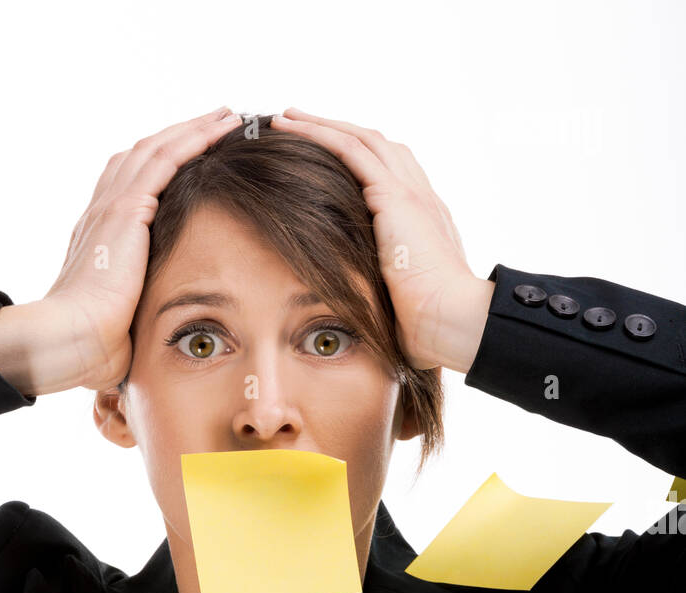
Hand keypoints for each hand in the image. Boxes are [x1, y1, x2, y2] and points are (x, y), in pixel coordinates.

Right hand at [0, 107, 242, 396]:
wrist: (70, 341)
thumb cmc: (91, 346)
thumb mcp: (118, 322)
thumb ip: (133, 313)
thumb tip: (151, 336)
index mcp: (99, 236)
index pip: (132, 185)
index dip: (161, 164)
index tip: (190, 156)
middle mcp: (102, 213)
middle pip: (145, 156)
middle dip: (181, 136)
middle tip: (216, 122)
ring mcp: (112, 207)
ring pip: (158, 150)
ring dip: (194, 129)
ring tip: (227, 117)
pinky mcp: (126, 210)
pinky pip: (165, 161)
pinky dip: (192, 140)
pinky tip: (218, 130)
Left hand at [270, 108, 492, 372]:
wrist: (452, 320)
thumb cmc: (431, 327)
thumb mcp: (404, 305)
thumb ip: (388, 296)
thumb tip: (370, 316)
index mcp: (425, 221)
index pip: (390, 175)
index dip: (360, 161)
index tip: (330, 159)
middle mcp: (420, 197)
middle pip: (375, 147)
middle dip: (337, 131)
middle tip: (301, 123)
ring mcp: (409, 192)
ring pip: (360, 140)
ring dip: (321, 124)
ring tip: (287, 117)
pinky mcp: (393, 195)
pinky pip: (349, 149)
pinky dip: (318, 133)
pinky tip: (290, 127)